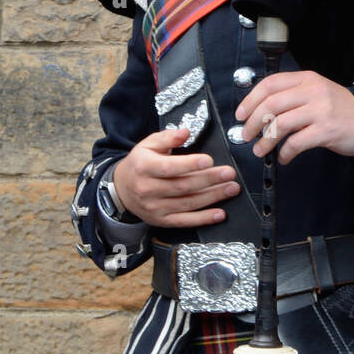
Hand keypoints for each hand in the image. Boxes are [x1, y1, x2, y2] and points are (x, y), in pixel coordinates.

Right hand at [111, 127, 240, 226]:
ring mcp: (154, 207)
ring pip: (187, 203)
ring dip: (213, 197)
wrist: (122, 190)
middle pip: (182, 186)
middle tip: (229, 173)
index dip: (190, 165)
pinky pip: (184, 221)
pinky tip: (220, 214)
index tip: (209, 160)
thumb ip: (168, 138)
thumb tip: (185, 132)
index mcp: (144, 167)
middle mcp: (148, 189)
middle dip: (209, 180)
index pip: (169, 167)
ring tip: (231, 188)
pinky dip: (203, 219)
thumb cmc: (140, 164)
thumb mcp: (148, 145)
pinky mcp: (161, 221)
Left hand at [234, 70, 353, 163]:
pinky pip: (296, 143)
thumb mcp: (318, 93)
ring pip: (280, 124)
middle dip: (252, 122)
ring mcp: (320, 111)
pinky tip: (284, 158)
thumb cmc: (343, 110)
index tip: (241, 114)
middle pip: (270, 104)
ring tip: (260, 149)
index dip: (250, 100)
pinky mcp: (326, 130)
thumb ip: (294, 96)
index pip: (270, 84)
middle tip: (246, 135)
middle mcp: (313, 92)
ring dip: (265, 140)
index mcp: (307, 79)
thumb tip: (261, 111)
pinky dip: (284, 153)